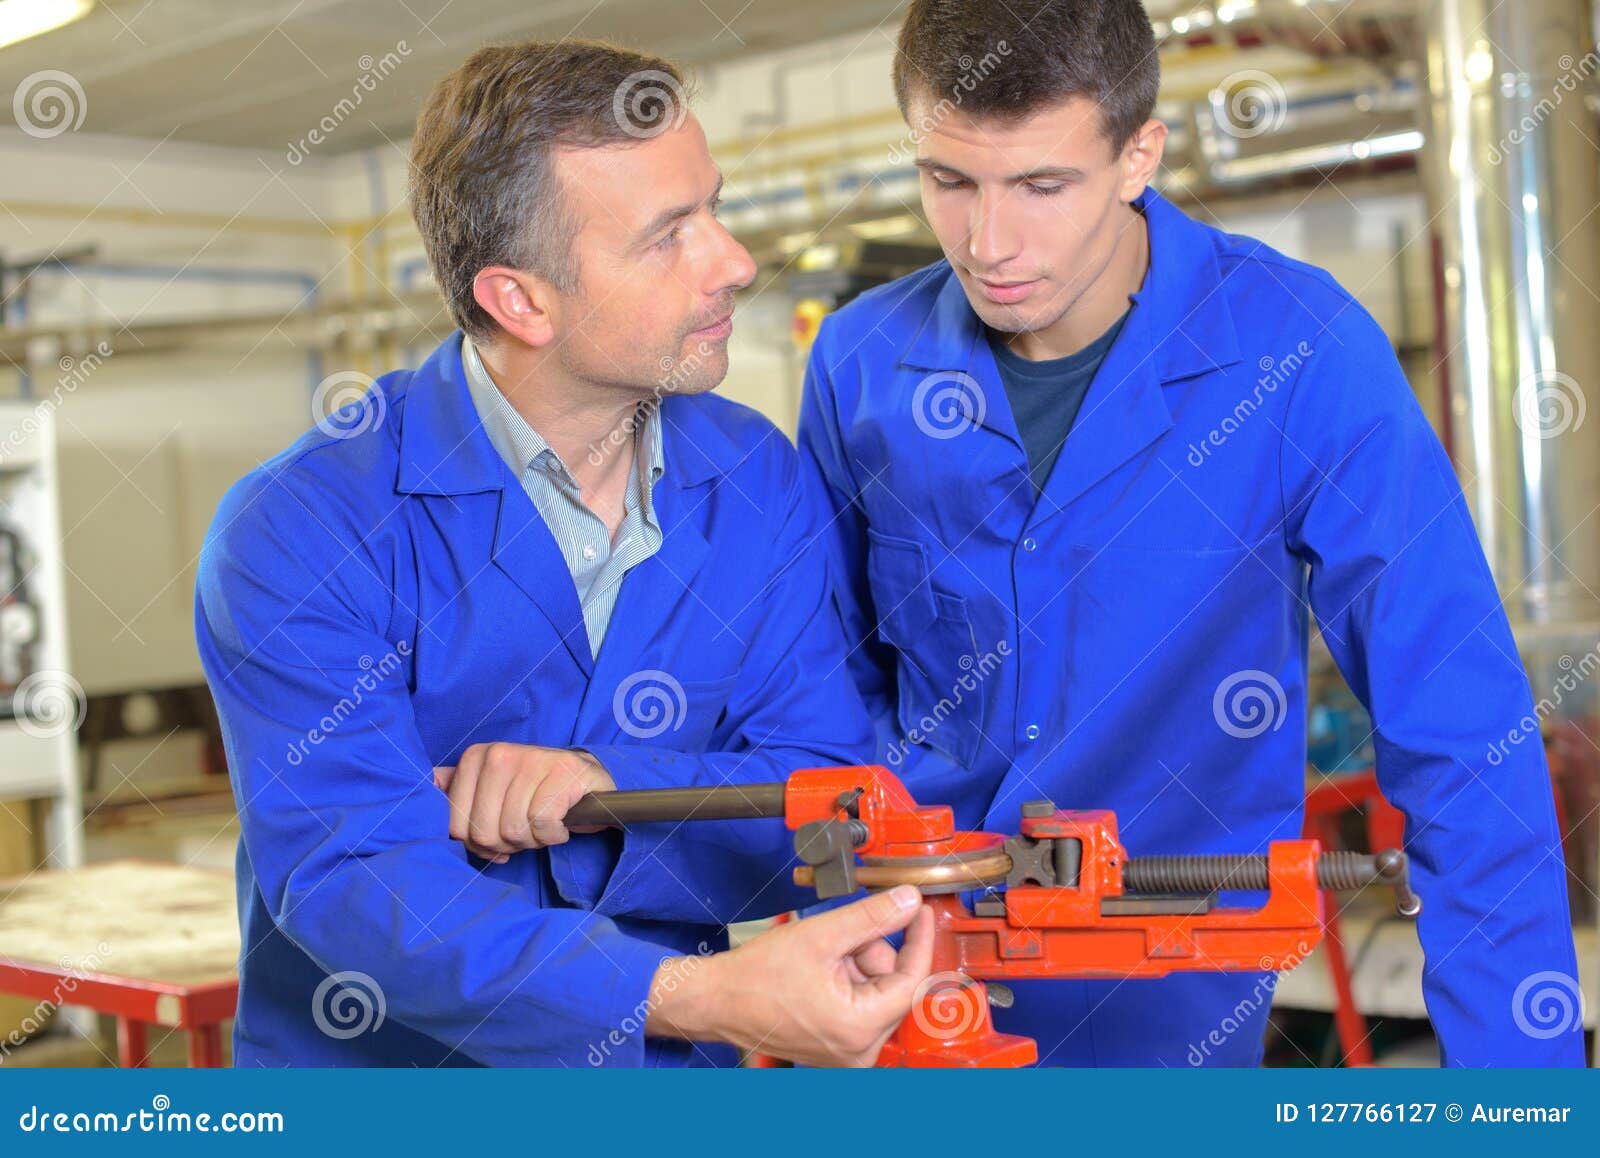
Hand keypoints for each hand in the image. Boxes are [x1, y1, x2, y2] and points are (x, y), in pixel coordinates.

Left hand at [432, 744, 614, 861]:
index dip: (479, 844)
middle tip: (525, 832)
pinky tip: (560, 823)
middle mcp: (499, 754)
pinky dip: (553, 835)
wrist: (585, 780)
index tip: (499, 833)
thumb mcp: (490, 787)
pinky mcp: (562, 772)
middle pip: (484, 832)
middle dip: (506, 844)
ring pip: (514, 830)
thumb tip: (422, 784)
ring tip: (543, 826)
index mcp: (474, 758)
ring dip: (533, 840)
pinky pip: (543, 824)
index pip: (456, 826)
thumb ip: (456, 789)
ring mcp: (531, 760)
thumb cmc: (532, 791)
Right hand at [644, 885, 934, 1066]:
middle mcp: (859, 1051)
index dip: (918, 938)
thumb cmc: (756, 977)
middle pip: (893, 986)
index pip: (912, 979)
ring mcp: (848, 1053)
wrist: (716, 1000)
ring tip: (821, 956)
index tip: (919, 909)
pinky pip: (861, 1004)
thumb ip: (872, 917)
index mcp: (859, 1029)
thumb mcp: (822, 935)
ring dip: (857, 963)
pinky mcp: (837, 1047)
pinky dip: (847, 979)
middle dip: (871, 952)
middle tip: (840, 936)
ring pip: (876, 992)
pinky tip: (819, 970)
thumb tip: (909, 900)